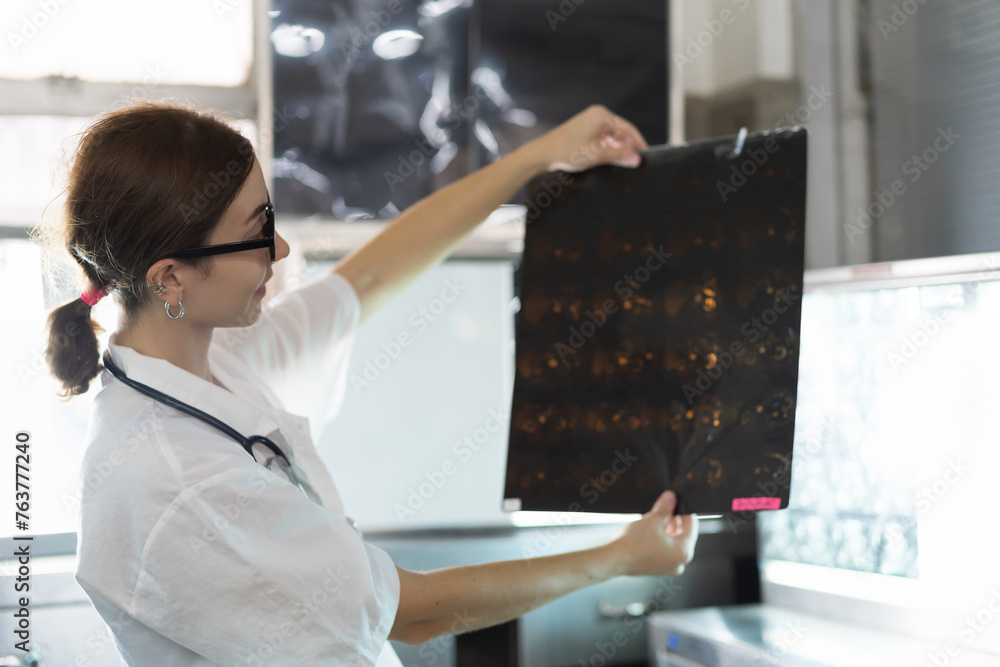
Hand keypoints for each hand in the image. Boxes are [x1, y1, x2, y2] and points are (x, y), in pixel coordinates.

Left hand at [533, 104, 648, 172]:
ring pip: (611, 138)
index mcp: (601, 115)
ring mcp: (589, 123)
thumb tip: (637, 159)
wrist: (543, 154)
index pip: (628, 128)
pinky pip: (602, 140)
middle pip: (620, 133)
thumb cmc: (567, 151)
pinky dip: (607, 150)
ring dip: (616, 150)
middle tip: (635, 163)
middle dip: (627, 148)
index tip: (646, 155)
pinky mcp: (583, 132)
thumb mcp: (598, 155)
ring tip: (623, 164)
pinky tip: (609, 161)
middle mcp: (596, 116)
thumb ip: (619, 156)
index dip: (638, 142)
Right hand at [608, 490, 697, 576]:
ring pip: (671, 543)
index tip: (677, 502)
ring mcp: (666, 568)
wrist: (614, 559)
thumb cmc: (634, 543)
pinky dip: (659, 540)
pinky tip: (648, 530)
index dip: (684, 512)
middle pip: (682, 536)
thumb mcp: (653, 519)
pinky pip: (662, 551)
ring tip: (653, 519)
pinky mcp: (655, 568)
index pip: (691, 527)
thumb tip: (671, 498)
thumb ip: (665, 508)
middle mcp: (678, 563)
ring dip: (665, 530)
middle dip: (673, 521)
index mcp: (683, 552)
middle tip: (664, 508)